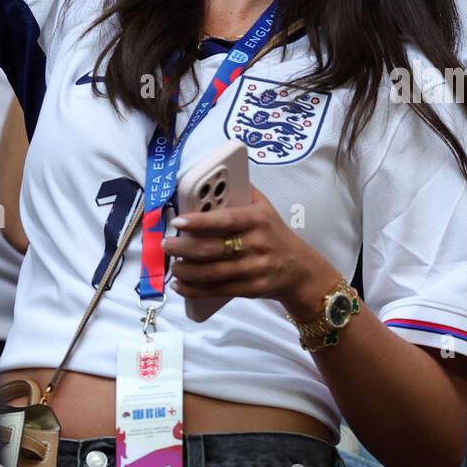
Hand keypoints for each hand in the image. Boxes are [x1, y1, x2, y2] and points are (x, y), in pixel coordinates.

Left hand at [164, 186, 336, 310]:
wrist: (300, 269)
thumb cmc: (275, 233)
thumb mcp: (265, 207)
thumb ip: (242, 192)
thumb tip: (216, 175)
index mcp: (258, 219)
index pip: (226, 219)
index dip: (200, 222)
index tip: (179, 221)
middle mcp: (257, 244)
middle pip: (213, 249)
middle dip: (183, 248)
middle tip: (166, 244)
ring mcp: (255, 269)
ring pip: (213, 273)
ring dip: (186, 271)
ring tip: (172, 265)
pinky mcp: (252, 289)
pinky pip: (218, 290)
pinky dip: (196, 289)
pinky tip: (181, 285)